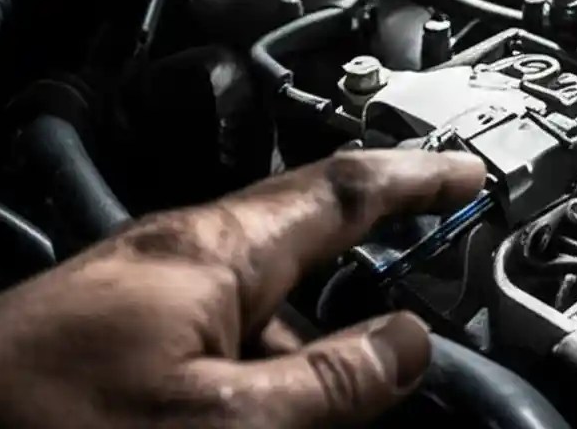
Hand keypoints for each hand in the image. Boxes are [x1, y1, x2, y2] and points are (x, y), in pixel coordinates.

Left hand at [0, 150, 485, 427]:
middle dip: (372, 279)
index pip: (345, 189)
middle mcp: (177, 256)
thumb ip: (332, 382)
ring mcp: (139, 294)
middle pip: (307, 246)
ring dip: (308, 348)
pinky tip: (246, 419)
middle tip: (422, 312)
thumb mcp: (223, 425)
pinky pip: (212, 340)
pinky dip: (254, 373)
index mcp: (214, 252)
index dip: (421, 178)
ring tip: (328, 410)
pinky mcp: (107, 335)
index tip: (468, 172)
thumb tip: (410, 346)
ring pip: (260, 308)